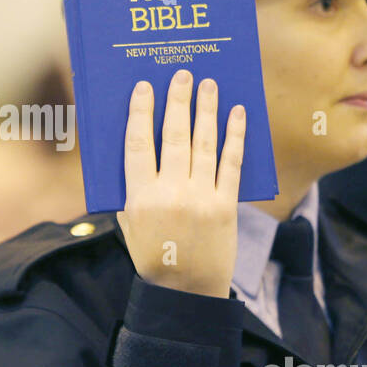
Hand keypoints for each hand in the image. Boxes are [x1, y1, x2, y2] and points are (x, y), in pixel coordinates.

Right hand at [117, 70, 245, 298]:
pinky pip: (231, 163)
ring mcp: (201, 198)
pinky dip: (235, 136)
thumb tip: (136, 146)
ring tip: (208, 84)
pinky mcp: (226, 206)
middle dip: (177, 101)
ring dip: (206, 110)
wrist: (187, 291)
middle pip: (173, 136)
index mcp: (140, 198)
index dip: (140, 113)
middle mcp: (171, 194)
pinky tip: (237, 114)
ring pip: (203, 144)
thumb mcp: (129, 225)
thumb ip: (131, 190)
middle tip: (182, 75)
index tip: (143, 88)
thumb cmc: (154, 255)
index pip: (137, 144)